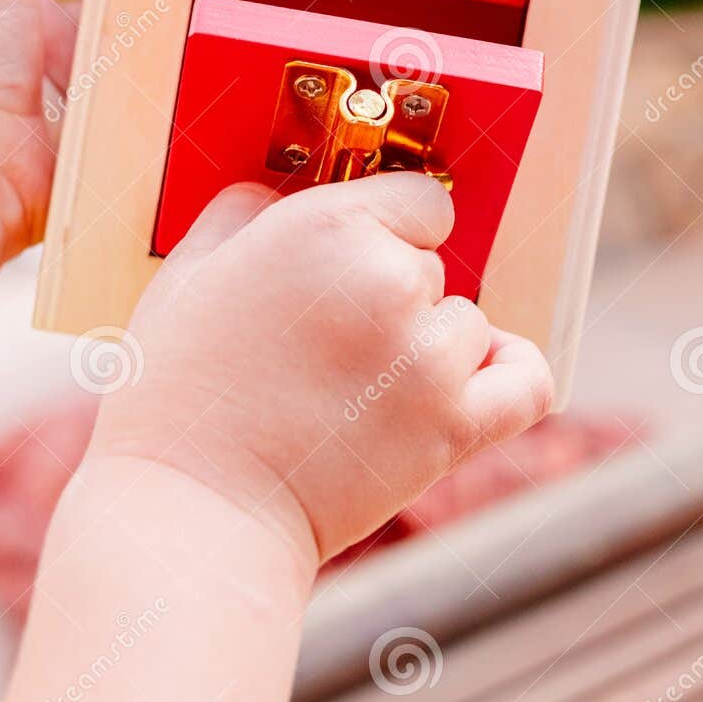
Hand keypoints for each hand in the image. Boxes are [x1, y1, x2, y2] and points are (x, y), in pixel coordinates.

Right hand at [86, 173, 554, 569]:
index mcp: (324, 228)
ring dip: (429, 348)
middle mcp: (387, 279)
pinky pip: (526, 381)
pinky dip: (510, 377)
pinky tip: (473, 381)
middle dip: (389, 299)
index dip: (390, 232)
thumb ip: (242, 214)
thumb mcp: (186, 274)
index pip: (420, 201)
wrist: (195, 508)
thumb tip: (276, 194)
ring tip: (360, 390)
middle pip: (431, 268)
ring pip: (467, 324)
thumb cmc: (176, 395)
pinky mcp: (455, 427)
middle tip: (326, 350)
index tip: (357, 266)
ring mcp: (428, 355)